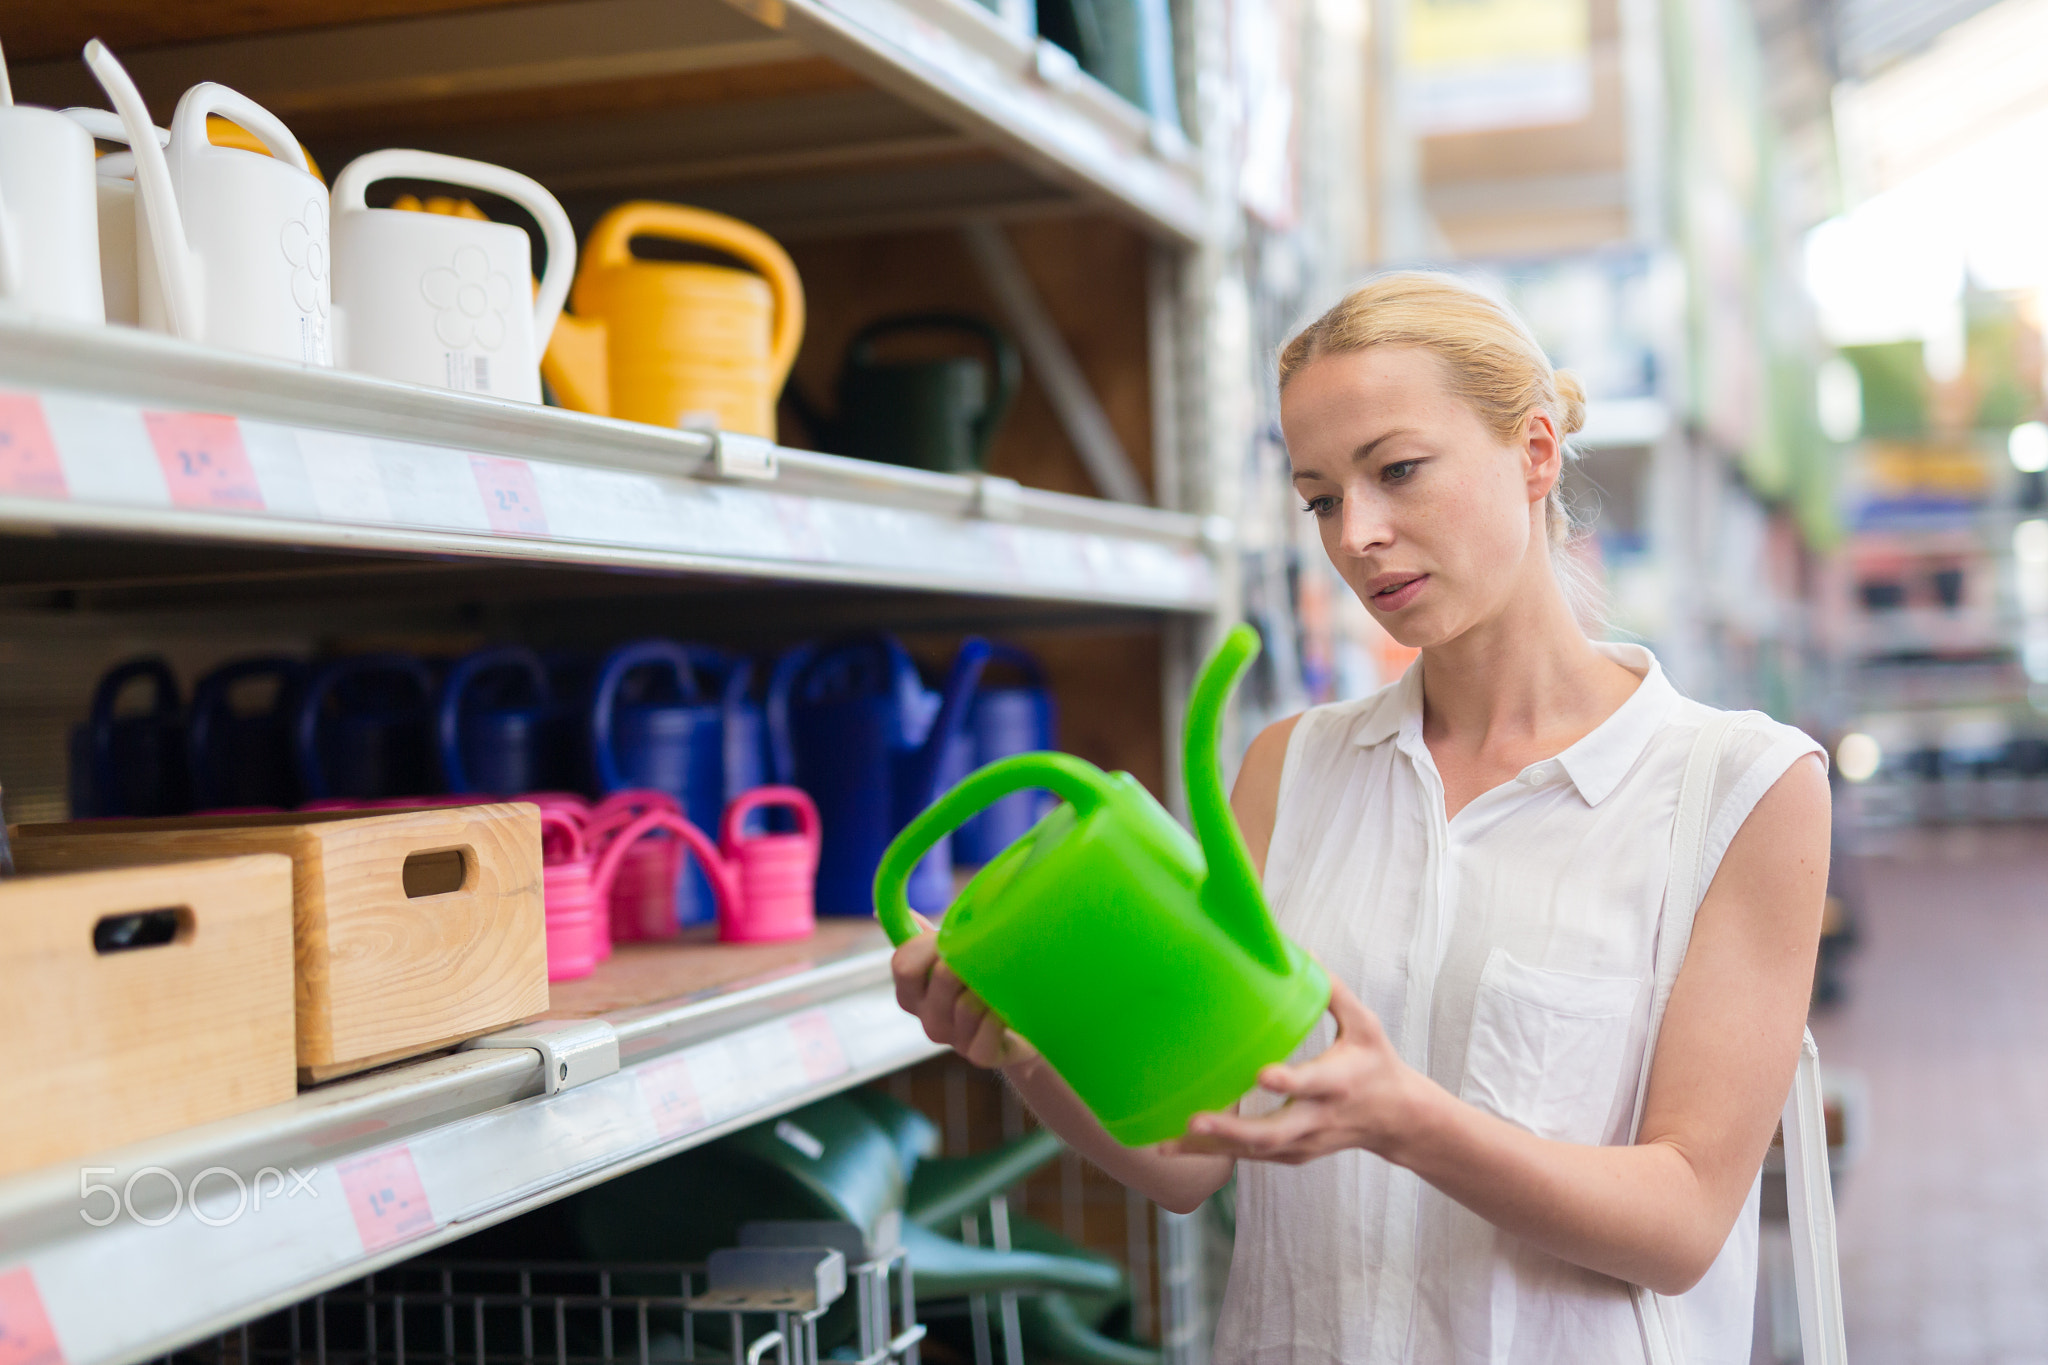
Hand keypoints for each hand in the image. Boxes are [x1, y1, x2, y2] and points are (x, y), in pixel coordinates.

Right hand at [890, 913, 1039, 1068]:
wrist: (1024, 1023)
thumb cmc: (982, 982)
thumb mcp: (954, 956)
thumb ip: (925, 939)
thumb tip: (892, 912)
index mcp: (913, 996)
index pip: (903, 965)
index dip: (927, 945)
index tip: (949, 939)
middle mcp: (928, 1021)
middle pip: (940, 976)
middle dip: (966, 959)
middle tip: (983, 957)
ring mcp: (954, 1041)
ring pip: (967, 1003)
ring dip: (988, 987)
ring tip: (999, 983)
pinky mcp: (981, 1056)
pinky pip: (988, 1029)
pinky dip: (999, 1015)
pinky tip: (1006, 1010)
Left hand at [1162, 976, 1433, 1164]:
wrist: (1398, 1120)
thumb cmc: (1376, 1063)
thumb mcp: (1365, 1025)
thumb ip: (1333, 992)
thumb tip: (1301, 952)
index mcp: (1339, 1081)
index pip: (1313, 1084)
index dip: (1289, 1082)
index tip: (1262, 1074)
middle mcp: (1318, 1118)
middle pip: (1273, 1132)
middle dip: (1232, 1130)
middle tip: (1193, 1121)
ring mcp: (1303, 1142)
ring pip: (1255, 1151)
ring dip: (1210, 1148)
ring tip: (1165, 1144)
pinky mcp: (1291, 1154)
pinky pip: (1250, 1156)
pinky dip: (1215, 1153)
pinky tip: (1176, 1147)